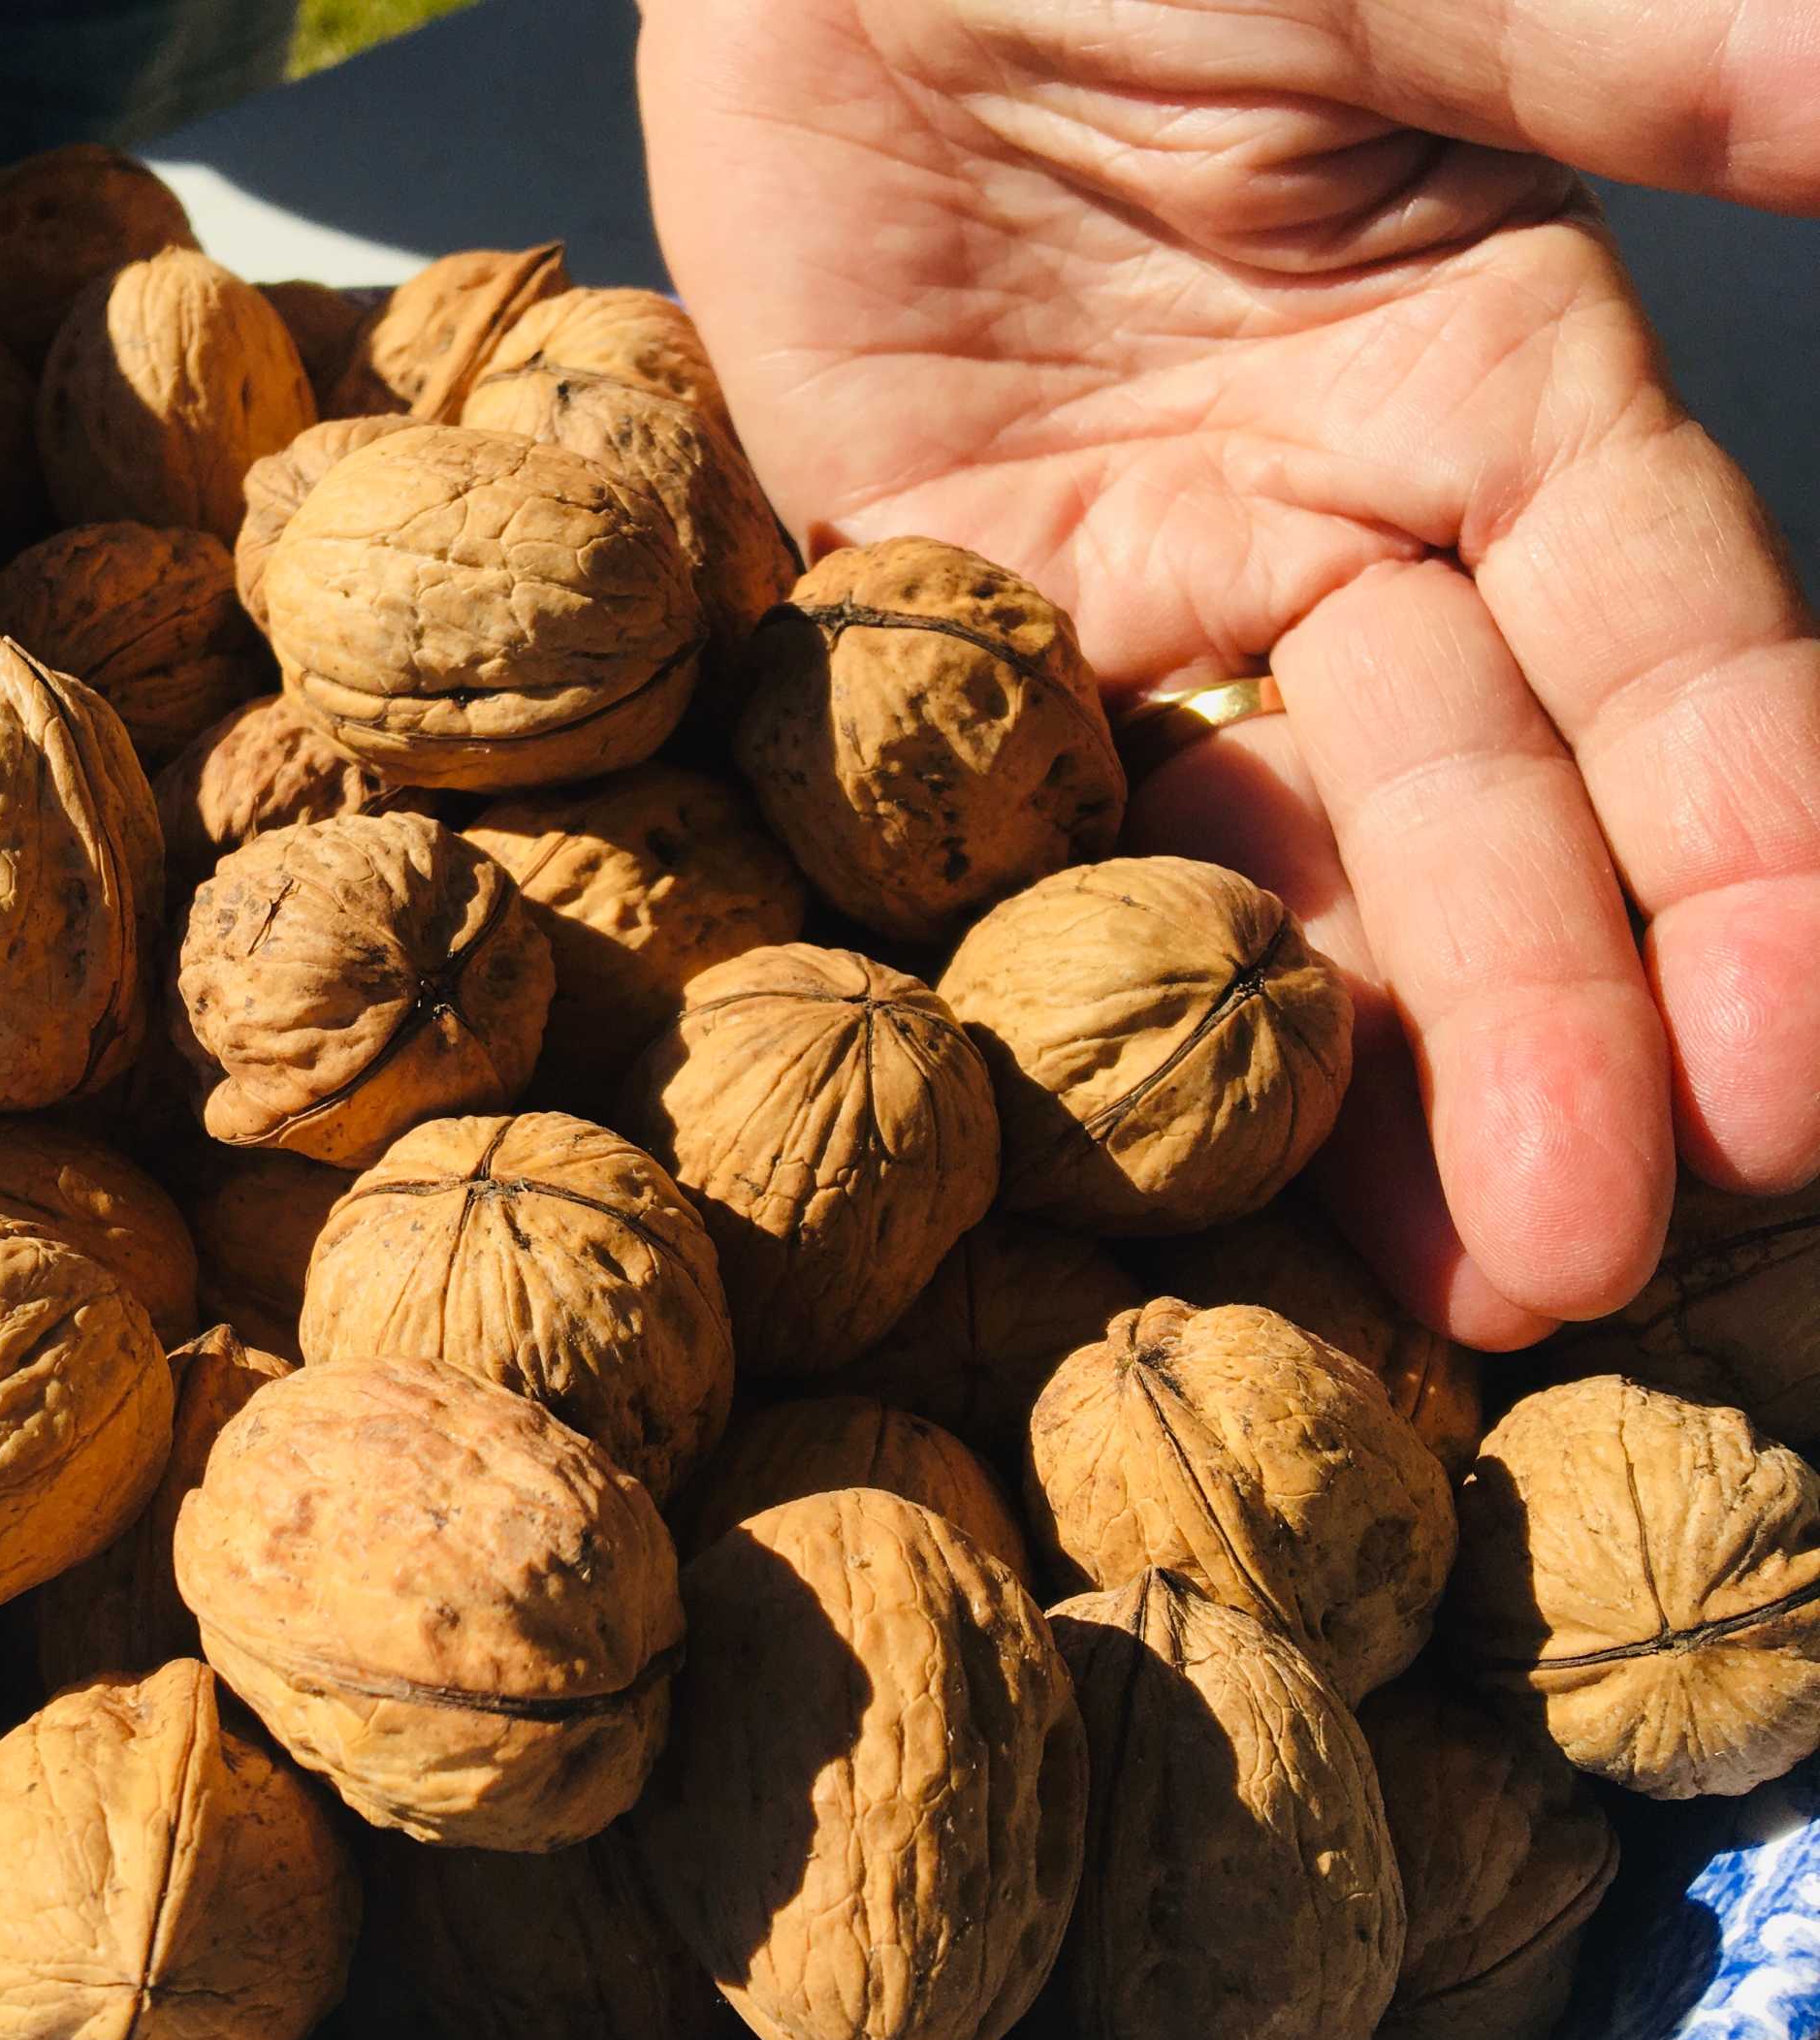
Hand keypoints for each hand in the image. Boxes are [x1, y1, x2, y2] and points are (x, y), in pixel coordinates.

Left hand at [641, 0, 1819, 1345]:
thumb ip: (1691, 70)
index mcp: (1504, 396)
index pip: (1667, 674)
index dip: (1743, 876)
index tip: (1782, 1088)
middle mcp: (1340, 528)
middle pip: (1471, 824)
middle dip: (1542, 1040)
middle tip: (1570, 1276)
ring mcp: (1130, 586)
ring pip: (1263, 868)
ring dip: (1344, 1077)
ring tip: (1412, 1293)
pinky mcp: (931, 613)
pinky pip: (1005, 814)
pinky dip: (1065, 961)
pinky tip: (1117, 1143)